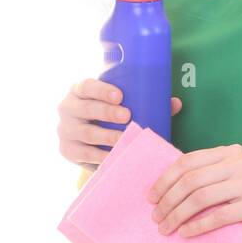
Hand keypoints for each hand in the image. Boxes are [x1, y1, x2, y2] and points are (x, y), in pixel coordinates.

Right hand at [58, 78, 181, 170]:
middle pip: (84, 109)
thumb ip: (148, 102)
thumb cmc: (109, 115)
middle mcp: (67, 108)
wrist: (88, 139)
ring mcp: (65, 130)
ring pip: (86, 133)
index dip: (101, 90)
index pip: (86, 86)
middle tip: (128, 117)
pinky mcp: (67, 150)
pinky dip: (100, 156)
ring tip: (125, 139)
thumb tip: (176, 103)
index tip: (120, 96)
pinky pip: (84, 154)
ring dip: (106, 136)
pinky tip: (114, 156)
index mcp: (79, 90)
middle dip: (106, 112)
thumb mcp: (121, 104)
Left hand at [146, 141, 241, 242]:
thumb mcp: (237, 177)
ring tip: (166, 228)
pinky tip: (186, 233)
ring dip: (177, 215)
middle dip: (168, 200)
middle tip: (156, 217)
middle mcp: (240, 162)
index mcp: (231, 152)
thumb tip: (169, 186)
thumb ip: (212, 175)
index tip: (151, 197)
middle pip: (191, 180)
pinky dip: (198, 226)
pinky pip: (218, 216)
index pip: (188, 161)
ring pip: (201, 198)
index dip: (165, 179)